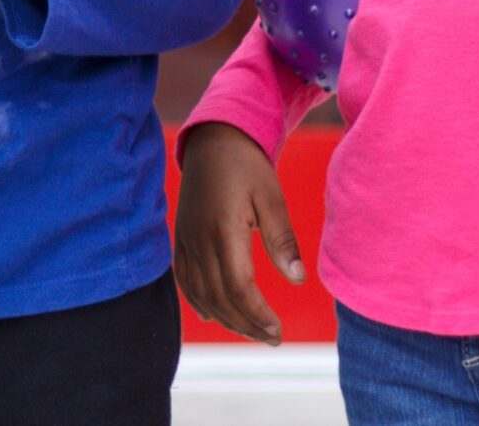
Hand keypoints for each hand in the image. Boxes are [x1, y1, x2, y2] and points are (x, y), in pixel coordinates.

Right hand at [173, 122, 303, 345]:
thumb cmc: (246, 164)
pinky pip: (184, 279)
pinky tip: (213, 316)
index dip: (257, 314)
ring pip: (201, 294)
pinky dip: (198, 302)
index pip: (238, 287)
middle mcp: (199, 240)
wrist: (212, 139)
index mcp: (223, 229)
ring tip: (252, 331)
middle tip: (272, 338)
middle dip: (246, 324)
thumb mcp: (271, 194)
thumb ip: (281, 238)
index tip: (277, 331)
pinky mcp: (180, 237)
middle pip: (220, 298)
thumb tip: (297, 279)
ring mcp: (186, 240)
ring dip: (226, 319)